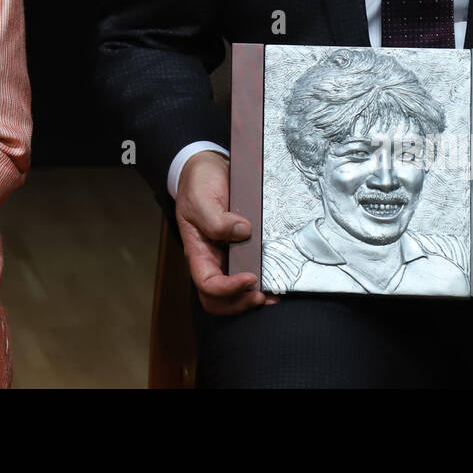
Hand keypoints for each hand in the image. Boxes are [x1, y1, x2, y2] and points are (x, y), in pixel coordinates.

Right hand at [176, 150, 276, 315]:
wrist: (206, 169)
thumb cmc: (198, 184)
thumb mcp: (201, 198)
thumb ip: (216, 219)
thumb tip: (243, 232)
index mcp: (197, 251)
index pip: (207, 284)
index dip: (228, 288)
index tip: (250, 277)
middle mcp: (211, 258)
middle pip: (218, 300)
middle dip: (240, 303)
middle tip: (261, 295)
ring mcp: (225, 256)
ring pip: (233, 294)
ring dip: (251, 299)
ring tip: (272, 294)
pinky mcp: (240, 248)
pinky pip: (248, 272)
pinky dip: (261, 283)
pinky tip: (275, 279)